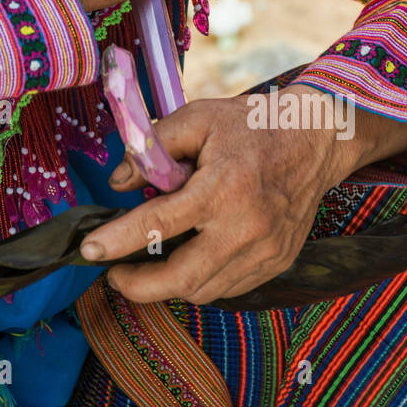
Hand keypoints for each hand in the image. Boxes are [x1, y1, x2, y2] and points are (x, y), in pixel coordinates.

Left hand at [80, 84, 355, 303]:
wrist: (317, 138)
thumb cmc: (252, 124)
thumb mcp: (198, 118)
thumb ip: (154, 146)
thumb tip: (118, 182)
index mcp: (222, 188)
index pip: (158, 225)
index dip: (117, 241)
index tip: (89, 251)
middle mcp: (246, 227)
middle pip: (182, 278)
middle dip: (140, 286)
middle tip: (114, 274)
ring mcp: (266, 251)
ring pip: (205, 289)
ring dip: (169, 285)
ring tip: (148, 263)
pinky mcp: (278, 262)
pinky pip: (229, 287)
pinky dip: (201, 281)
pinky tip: (187, 259)